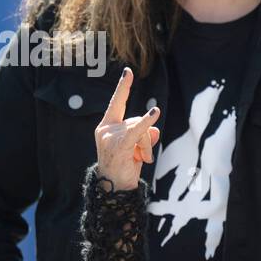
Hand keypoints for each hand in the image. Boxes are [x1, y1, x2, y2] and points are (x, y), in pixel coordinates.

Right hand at [95, 66, 159, 190]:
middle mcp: (106, 128)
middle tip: (144, 158)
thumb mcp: (136, 147)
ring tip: (142, 160)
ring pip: (140, 129)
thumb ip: (145, 133)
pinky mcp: (119, 144)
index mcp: (107, 126)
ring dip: (147, 146)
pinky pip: (137, 131)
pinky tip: (155, 112)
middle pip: (136, 120)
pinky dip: (147, 122)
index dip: (123, 87)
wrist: (115, 188)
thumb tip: (155, 125)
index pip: (117, 103)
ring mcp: (110, 136)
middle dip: (146, 138)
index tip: (128, 72)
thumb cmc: (125, 166)